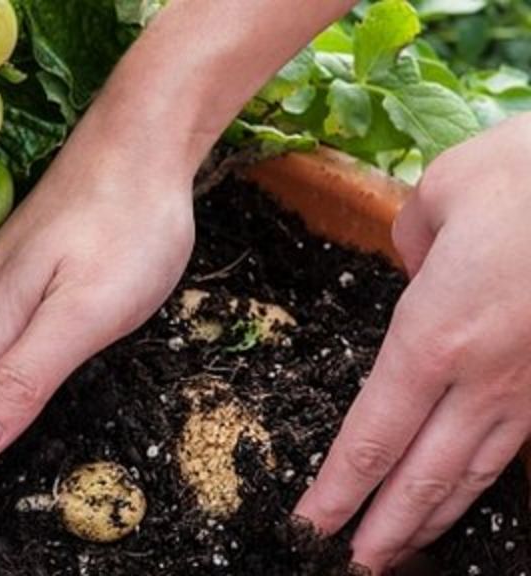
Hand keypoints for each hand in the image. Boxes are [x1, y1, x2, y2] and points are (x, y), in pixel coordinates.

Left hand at [294, 114, 530, 573]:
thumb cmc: (527, 172)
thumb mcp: (442, 194)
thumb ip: (415, 245)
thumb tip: (417, 268)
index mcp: (435, 336)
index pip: (373, 434)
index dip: (341, 488)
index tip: (313, 524)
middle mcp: (484, 376)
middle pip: (423, 472)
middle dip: (384, 525)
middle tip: (352, 565)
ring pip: (475, 471)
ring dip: (433, 516)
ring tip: (402, 548)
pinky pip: (516, 445)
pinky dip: (484, 480)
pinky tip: (469, 492)